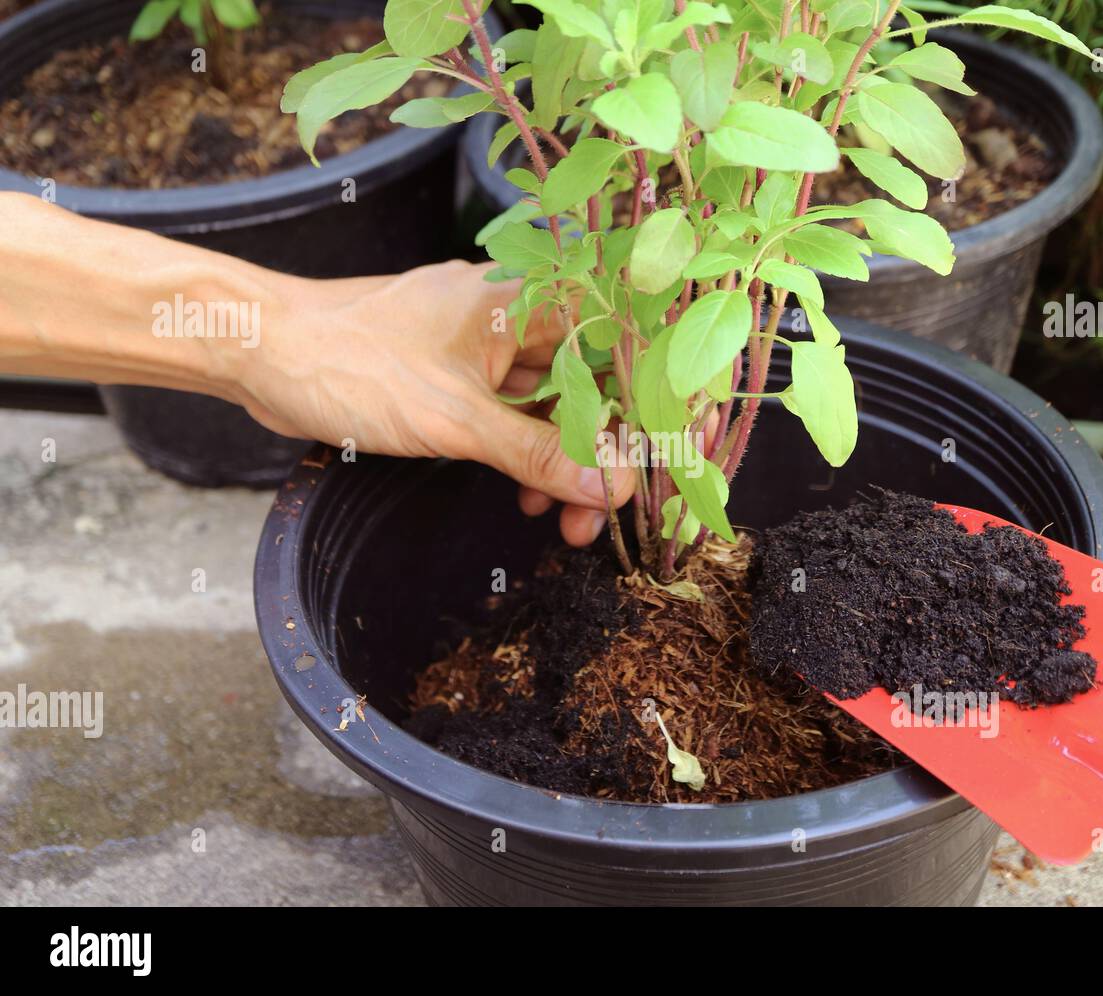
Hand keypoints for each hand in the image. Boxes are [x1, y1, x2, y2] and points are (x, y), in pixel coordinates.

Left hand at [236, 259, 634, 545]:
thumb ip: (536, 454)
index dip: (650, 400)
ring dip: (561, 462)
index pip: (615, 346)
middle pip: (587, 382)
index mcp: (522, 301)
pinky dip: (523, 454)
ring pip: (550, 404)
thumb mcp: (454, 419)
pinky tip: (523, 492)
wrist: (261, 350)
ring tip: (561, 519)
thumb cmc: (349, 364)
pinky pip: (512, 413)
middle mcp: (510, 315)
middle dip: (600, 452)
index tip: (674, 452)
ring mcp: (481, 345)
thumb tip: (608, 486)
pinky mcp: (455, 373)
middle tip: (598, 515)